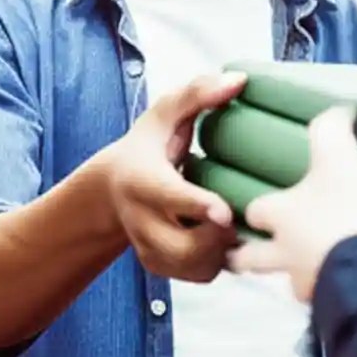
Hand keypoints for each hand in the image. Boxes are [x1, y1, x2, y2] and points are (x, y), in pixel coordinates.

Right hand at [98, 72, 244, 281]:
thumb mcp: (163, 113)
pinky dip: (219, 260)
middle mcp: (141, 220)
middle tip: (244, 212)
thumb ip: (197, 94)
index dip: (197, 206)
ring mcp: (151, 248)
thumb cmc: (147, 147)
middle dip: (220, 237)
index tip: (224, 211)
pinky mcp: (162, 267)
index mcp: (141, 180)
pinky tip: (224, 235)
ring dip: (224, 248)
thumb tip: (238, 81)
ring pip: (198, 266)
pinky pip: (202, 275)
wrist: (111, 191)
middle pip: (186, 247)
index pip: (168, 197)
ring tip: (235, 219)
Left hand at [228, 107, 356, 300]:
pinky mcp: (323, 299)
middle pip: (248, 258)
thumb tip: (333, 112)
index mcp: (278, 213)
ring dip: (286, 272)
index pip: (252, 211)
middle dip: (242, 255)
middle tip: (243, 251)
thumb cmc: (342, 210)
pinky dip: (319, 286)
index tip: (255, 205)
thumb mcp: (337, 157)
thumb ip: (330, 131)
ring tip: (300, 266)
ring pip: (282, 279)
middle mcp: (281, 251)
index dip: (253, 208)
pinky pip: (315, 294)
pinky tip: (331, 278)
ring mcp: (300, 279)